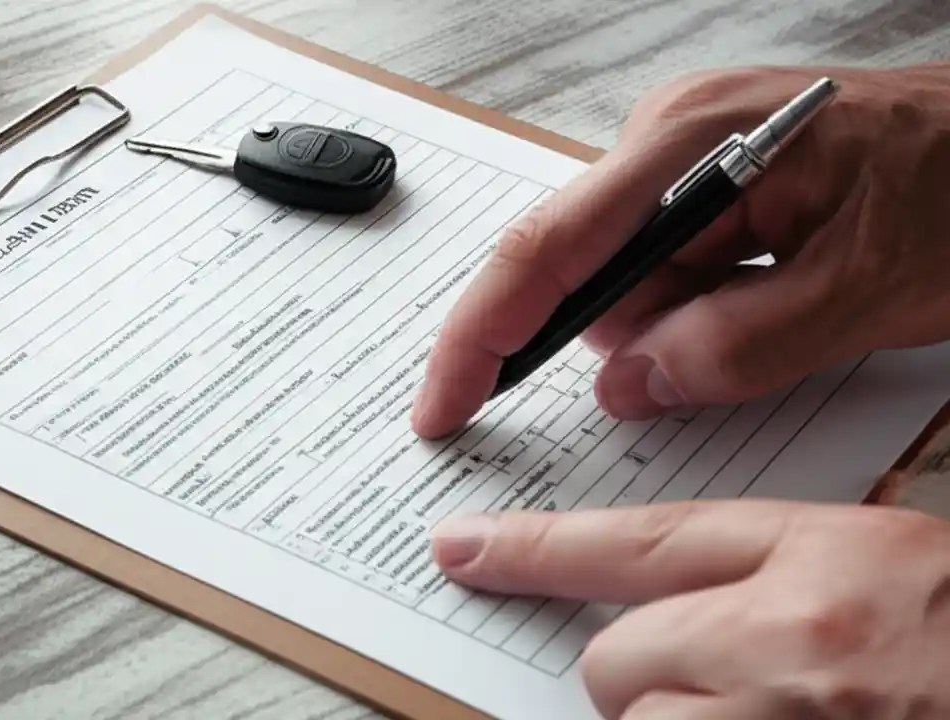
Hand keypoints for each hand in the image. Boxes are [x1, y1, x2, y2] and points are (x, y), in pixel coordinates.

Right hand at [411, 62, 949, 438]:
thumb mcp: (861, 289)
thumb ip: (734, 348)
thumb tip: (626, 387)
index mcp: (689, 141)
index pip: (548, 248)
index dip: (481, 334)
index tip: (441, 406)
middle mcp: (666, 136)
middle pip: (583, 269)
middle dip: (636, 335)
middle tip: (724, 354)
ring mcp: (680, 155)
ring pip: (627, 283)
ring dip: (683, 327)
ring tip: (787, 308)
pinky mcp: (701, 183)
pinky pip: (665, 269)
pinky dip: (703, 308)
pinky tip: (772, 295)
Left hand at [430, 501, 949, 717]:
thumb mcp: (881, 560)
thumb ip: (766, 571)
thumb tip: (663, 604)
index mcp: (824, 554)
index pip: (637, 540)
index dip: (532, 546)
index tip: (459, 546)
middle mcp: (798, 641)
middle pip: (618, 656)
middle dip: (639, 671)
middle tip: (711, 674)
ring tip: (757, 711)